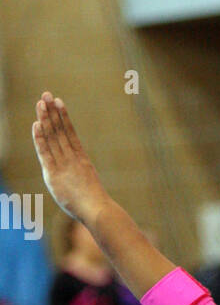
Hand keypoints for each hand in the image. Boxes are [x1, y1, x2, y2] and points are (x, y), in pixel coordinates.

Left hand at [32, 93, 105, 221]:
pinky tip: (37, 123)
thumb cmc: (96, 207)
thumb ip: (83, 182)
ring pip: (53, 137)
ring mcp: (64, 164)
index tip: (57, 103)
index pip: (69, 134)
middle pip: (59, 131)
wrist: (97, 210)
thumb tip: (83, 185)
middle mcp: (72, 159)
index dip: (62, 117)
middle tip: (46, 94)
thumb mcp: (90, 190)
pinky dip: (40, 137)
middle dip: (52, 112)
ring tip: (41, 101)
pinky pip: (45, 152)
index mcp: (82, 160)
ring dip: (46, 118)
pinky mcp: (54, 173)